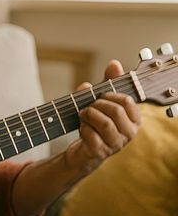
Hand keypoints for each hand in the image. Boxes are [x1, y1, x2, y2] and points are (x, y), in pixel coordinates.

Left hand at [64, 60, 140, 176]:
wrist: (82, 151)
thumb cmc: (94, 123)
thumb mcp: (101, 101)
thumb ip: (109, 82)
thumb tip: (115, 63)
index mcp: (133, 120)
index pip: (128, 101)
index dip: (110, 95)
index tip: (100, 96)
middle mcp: (128, 133)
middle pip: (115, 111)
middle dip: (96, 104)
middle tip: (88, 106)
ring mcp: (115, 144)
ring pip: (104, 123)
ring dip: (88, 115)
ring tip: (83, 115)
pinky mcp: (100, 152)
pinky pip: (90, 135)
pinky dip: (81, 127)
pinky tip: (81, 128)